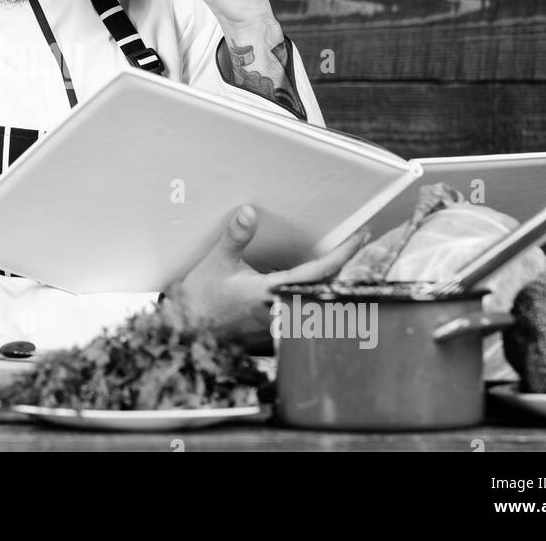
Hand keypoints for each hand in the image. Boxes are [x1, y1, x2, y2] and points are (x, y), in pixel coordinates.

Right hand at [165, 205, 368, 339]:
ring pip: (315, 301)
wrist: (186, 333)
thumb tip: (249, 212)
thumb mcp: (216, 263)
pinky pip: (301, 312)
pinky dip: (310, 295)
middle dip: (342, 265)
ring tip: (335, 261)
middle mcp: (280, 310)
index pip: (318, 272)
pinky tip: (307, 285)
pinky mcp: (271, 332)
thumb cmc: (200, 299)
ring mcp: (278, 324)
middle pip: (325, 287)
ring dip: (327, 282)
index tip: (359, 237)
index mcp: (271, 291)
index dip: (343, 253)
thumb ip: (235, 238)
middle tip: (354, 244)